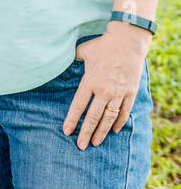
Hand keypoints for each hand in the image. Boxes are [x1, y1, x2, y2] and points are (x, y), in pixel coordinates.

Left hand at [61, 28, 148, 148]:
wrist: (128, 42)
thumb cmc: (102, 45)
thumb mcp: (82, 51)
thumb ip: (71, 59)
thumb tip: (57, 58)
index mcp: (90, 81)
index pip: (78, 106)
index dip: (72, 120)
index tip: (66, 131)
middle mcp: (104, 91)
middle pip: (93, 117)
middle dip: (85, 132)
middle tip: (81, 146)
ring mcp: (119, 93)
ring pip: (109, 117)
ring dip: (102, 131)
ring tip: (95, 142)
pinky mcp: (130, 92)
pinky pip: (125, 111)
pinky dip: (119, 122)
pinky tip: (114, 130)